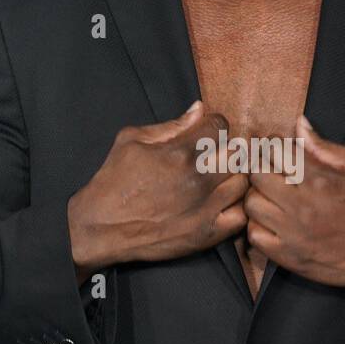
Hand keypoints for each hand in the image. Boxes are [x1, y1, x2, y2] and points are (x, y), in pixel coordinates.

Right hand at [67, 101, 248, 281]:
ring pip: (244, 182)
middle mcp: (198, 178)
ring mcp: (205, 208)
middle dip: (228, 150)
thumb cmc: (113, 181)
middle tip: (215, 158)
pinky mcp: (207, 233)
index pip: (221, 125)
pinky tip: (222, 205)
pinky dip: (237, 208)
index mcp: (181, 152)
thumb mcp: (131, 140)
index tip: (207, 135)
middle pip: (238, 152)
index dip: (214, 126)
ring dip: (234, 178)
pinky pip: (242, 215)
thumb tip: (199, 109)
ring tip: (219, 181)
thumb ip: (170, 125)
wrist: (100, 227)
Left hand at [243, 113, 344, 292]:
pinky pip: (254, 235)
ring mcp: (293, 234)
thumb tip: (299, 123)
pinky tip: (274, 220)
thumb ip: (326, 146)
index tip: (280, 149)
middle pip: (256, 175)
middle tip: (274, 170)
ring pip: (251, 204)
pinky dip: (259, 224)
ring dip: (258, 195)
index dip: (274, 145)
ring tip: (273, 195)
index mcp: (320, 180)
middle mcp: (302, 207)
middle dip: (262, 166)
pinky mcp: (289, 257)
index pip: (274, 150)